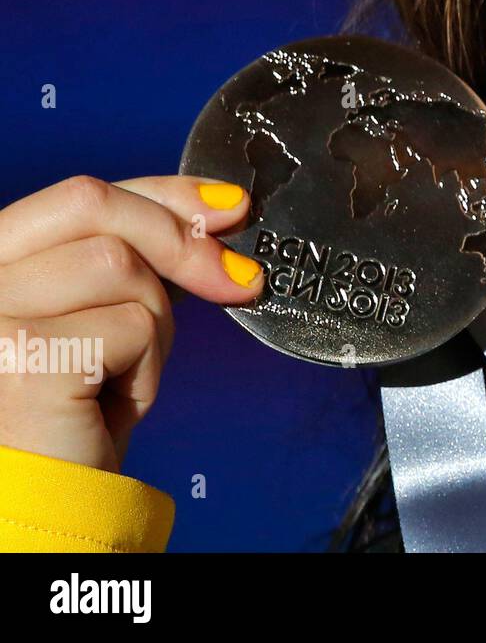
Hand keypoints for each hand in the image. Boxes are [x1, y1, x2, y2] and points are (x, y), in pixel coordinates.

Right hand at [0, 175, 263, 471]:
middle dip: (178, 237)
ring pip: (120, 265)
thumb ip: (128, 262)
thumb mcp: (99, 321)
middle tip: (238, 279)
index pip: (76, 196)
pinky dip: (146, 368)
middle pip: (93, 205)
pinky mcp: (24, 354)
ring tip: (120, 378)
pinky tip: (110, 405)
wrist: (39, 515)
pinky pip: (132, 325)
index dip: (160, 193)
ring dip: (153, 326)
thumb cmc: (68, 424)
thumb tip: (217, 213)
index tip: (227, 208)